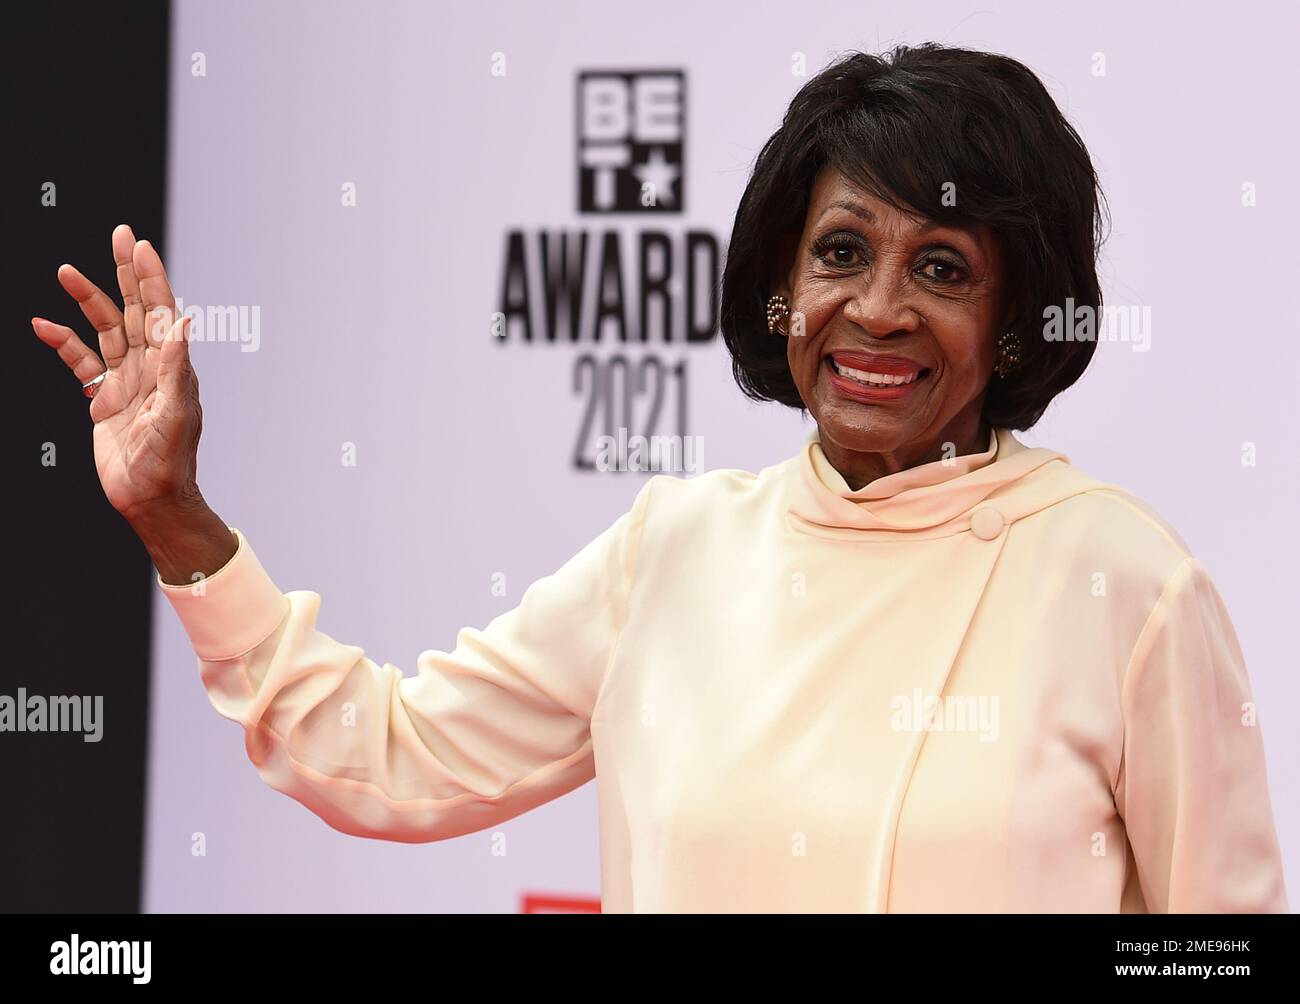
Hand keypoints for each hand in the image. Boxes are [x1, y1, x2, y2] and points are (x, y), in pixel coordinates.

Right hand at [32, 224, 203, 519]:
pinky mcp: (104, 398)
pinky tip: (44, 324)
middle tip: (119, 235)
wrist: (149, 498)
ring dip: (88, 300)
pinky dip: (63, 342)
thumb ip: (178, 370)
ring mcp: (126, 380)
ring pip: (105, 329)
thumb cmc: (170, 461)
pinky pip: (80, 361)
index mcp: (172, 367)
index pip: (161, 312)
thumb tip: (184, 325)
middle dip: (126, 273)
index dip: (150, 278)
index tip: (138, 246)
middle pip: (136, 309)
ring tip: (67, 272)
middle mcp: (151, 367)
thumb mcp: (177, 414)